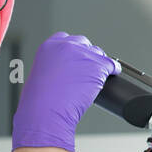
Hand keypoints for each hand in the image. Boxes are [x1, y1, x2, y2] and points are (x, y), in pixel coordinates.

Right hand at [12, 32, 119, 151]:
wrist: (46, 113)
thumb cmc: (38, 103)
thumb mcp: (39, 77)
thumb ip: (52, 67)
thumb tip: (63, 72)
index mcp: (49, 47)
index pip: (65, 38)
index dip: (73, 49)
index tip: (76, 57)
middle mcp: (66, 46)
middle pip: (83, 43)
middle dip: (86, 55)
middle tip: (87, 68)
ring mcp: (83, 55)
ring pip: (98, 53)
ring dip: (98, 63)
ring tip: (97, 77)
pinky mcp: (98, 66)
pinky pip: (111, 64)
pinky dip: (113, 70)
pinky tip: (113, 74)